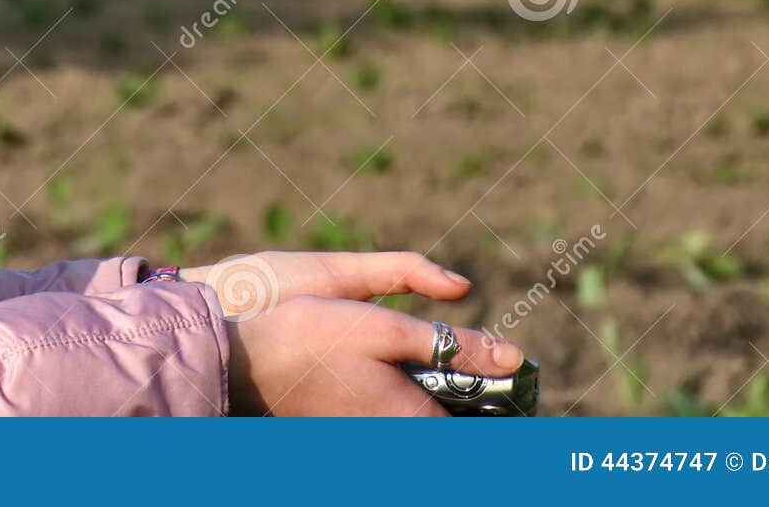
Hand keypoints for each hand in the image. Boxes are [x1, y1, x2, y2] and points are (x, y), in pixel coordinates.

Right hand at [174, 249, 521, 415]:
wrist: (246, 364)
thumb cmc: (313, 339)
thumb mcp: (388, 328)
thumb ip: (454, 344)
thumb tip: (513, 356)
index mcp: (417, 421)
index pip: (484, 432)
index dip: (509, 410)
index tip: (522, 386)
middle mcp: (398, 441)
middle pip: (458, 431)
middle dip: (481, 405)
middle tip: (493, 368)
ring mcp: (372, 439)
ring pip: (429, 425)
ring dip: (448, 402)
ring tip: (457, 368)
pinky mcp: (352, 431)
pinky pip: (401, 423)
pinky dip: (416, 404)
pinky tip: (407, 373)